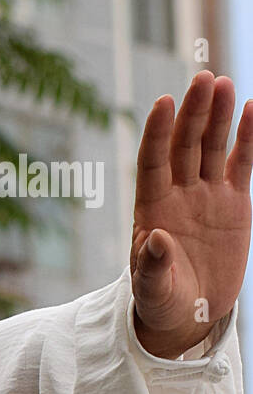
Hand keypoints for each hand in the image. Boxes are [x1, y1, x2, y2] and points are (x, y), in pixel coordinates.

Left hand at [131, 71, 252, 357]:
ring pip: (212, 147)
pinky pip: (242, 163)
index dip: (158, 132)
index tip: (164, 102)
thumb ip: (152, 266)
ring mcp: (206, 195)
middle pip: (184, 145)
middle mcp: (177, 194)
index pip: (153, 162)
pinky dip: (248, 137)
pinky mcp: (234, 203)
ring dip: (217, 116)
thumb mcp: (154, 291)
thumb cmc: (161, 302)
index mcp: (151, 210)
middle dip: (193, 113)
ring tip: (223, 83)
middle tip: (204, 79)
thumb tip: (156, 239)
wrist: (187, 314)